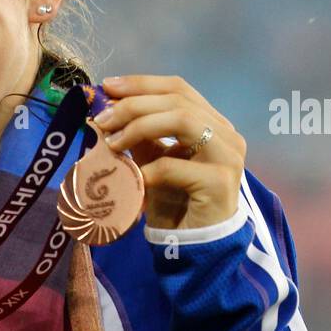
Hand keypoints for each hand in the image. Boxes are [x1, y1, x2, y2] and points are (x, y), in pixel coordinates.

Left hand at [94, 75, 246, 231]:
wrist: (197, 247)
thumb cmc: (177, 203)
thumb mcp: (154, 160)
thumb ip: (141, 135)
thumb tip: (108, 109)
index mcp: (214, 124)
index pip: (179, 88)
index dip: (142, 83)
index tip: (108, 86)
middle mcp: (227, 135)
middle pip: (178, 100)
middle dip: (134, 105)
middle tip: (102, 119)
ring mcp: (228, 157)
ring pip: (182, 121)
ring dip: (139, 127)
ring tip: (112, 142)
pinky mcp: (220, 182)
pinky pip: (174, 166)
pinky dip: (146, 170)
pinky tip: (131, 179)